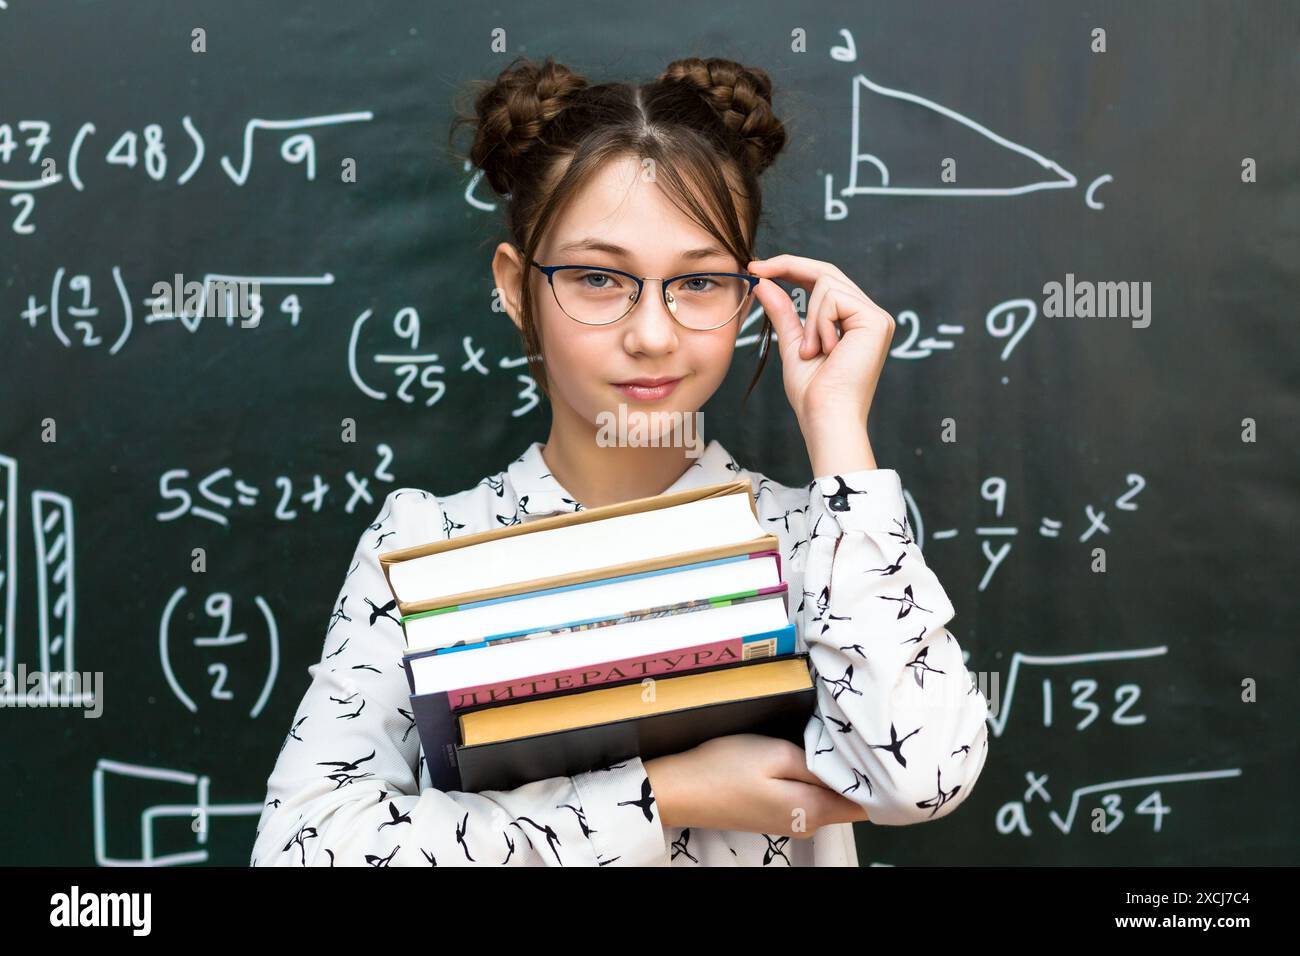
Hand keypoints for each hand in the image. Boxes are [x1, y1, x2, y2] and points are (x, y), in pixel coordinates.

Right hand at [645, 734, 869, 836]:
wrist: (680, 790)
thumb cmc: (727, 767)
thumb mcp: (778, 754)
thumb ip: (820, 765)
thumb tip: (858, 772)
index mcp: (815, 811)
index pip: (867, 802)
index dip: (878, 776)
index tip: (881, 747)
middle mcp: (810, 823)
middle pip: (850, 798)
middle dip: (858, 770)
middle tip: (860, 732)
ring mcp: (793, 821)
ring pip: (830, 795)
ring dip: (836, 771)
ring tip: (838, 737)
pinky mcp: (777, 813)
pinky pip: (811, 795)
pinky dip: (817, 776)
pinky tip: (812, 754)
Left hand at [747, 254, 894, 437]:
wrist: (825, 417)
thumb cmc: (812, 394)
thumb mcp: (792, 344)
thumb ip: (783, 312)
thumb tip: (763, 282)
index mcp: (855, 322)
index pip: (824, 280)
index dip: (791, 268)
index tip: (757, 268)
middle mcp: (870, 316)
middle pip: (826, 272)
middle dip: (788, 266)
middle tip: (755, 269)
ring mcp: (876, 317)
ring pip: (826, 283)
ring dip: (807, 319)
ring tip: (811, 352)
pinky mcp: (875, 320)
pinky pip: (833, 298)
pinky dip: (818, 324)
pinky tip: (824, 350)